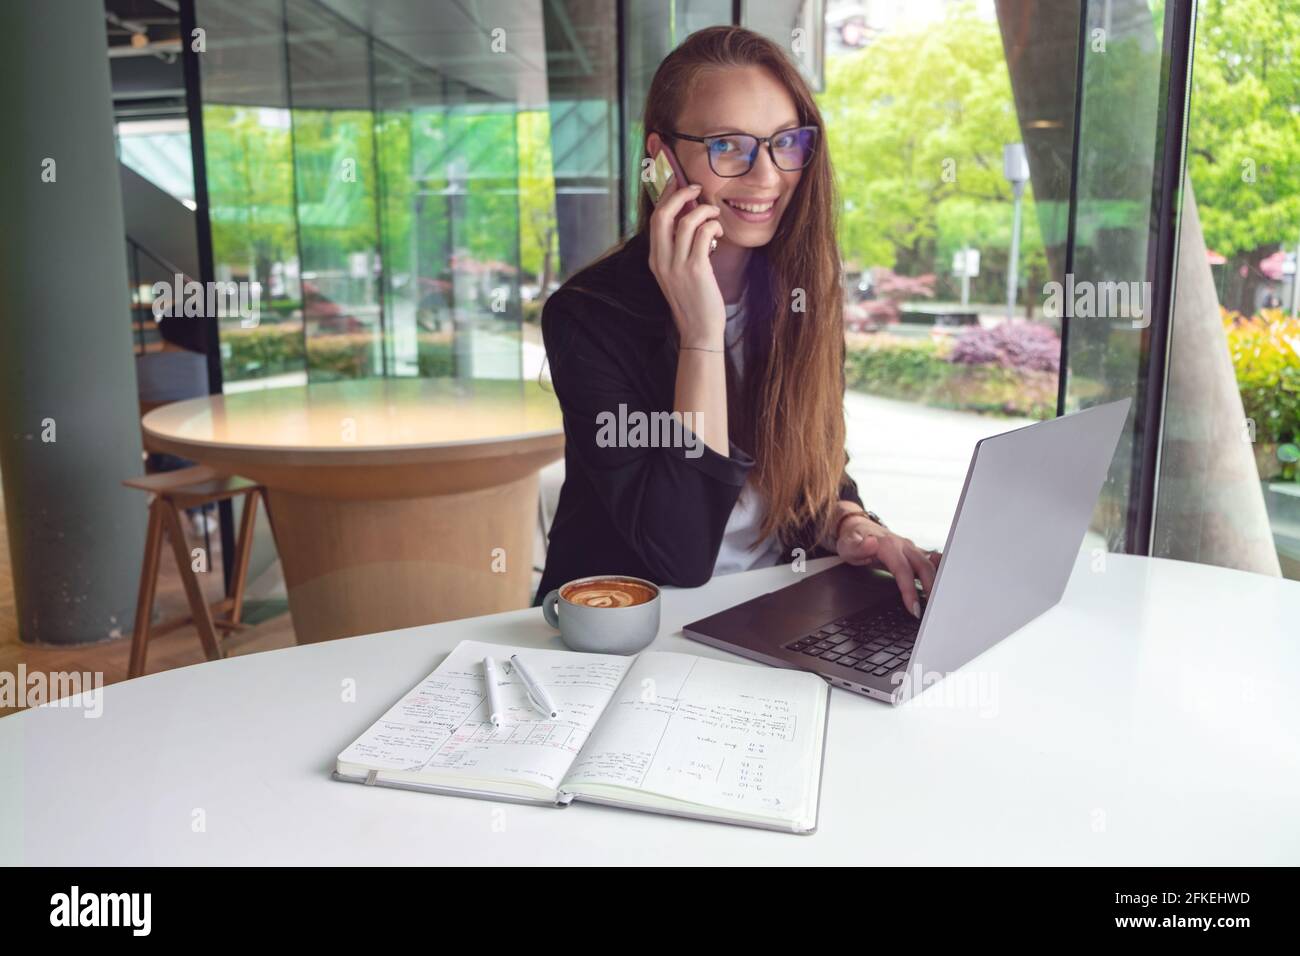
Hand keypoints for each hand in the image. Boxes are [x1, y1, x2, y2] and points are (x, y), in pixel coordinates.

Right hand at [647, 181, 725, 348]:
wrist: (699, 330)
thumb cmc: (693, 301)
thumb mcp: (677, 274)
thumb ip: (678, 251)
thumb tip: (690, 222)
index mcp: (655, 259)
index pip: (655, 219)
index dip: (665, 196)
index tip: (677, 182)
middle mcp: (662, 260)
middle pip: (663, 214)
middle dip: (680, 194)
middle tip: (696, 189)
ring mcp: (677, 265)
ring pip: (686, 221)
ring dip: (704, 211)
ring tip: (714, 216)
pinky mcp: (695, 269)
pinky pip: (703, 234)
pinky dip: (713, 226)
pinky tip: (719, 233)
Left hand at [836, 515, 941, 617]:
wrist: (857, 527)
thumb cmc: (852, 539)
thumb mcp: (848, 545)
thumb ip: (857, 546)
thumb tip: (871, 543)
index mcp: (888, 545)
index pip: (903, 570)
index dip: (910, 590)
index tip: (914, 608)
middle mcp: (903, 545)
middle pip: (924, 567)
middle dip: (931, 589)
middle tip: (931, 611)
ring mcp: (910, 548)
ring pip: (930, 565)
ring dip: (935, 584)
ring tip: (935, 604)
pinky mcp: (913, 552)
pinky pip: (928, 564)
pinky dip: (935, 576)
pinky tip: (938, 589)